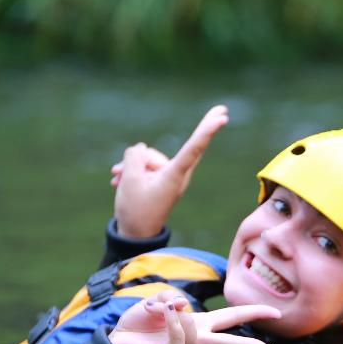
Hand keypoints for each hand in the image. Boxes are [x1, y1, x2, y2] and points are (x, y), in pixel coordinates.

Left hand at [108, 289, 280, 343]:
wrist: (117, 342)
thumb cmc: (141, 324)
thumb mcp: (159, 302)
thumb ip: (173, 300)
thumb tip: (180, 308)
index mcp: (200, 326)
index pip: (232, 318)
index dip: (254, 313)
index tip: (277, 314)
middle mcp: (198, 340)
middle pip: (228, 342)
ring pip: (191, 324)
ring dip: (171, 309)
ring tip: (155, 311)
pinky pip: (179, 335)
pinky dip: (169, 319)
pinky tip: (158, 314)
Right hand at [112, 105, 228, 236]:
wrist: (133, 234)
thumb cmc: (135, 210)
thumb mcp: (129, 179)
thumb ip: (135, 157)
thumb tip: (141, 149)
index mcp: (174, 175)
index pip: (193, 148)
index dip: (206, 131)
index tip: (222, 117)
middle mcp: (177, 174)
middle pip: (181, 148)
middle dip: (196, 131)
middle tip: (223, 109)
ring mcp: (169, 176)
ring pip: (150, 156)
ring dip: (133, 166)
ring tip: (119, 181)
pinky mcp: (160, 178)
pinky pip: (146, 164)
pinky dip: (133, 171)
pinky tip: (118, 181)